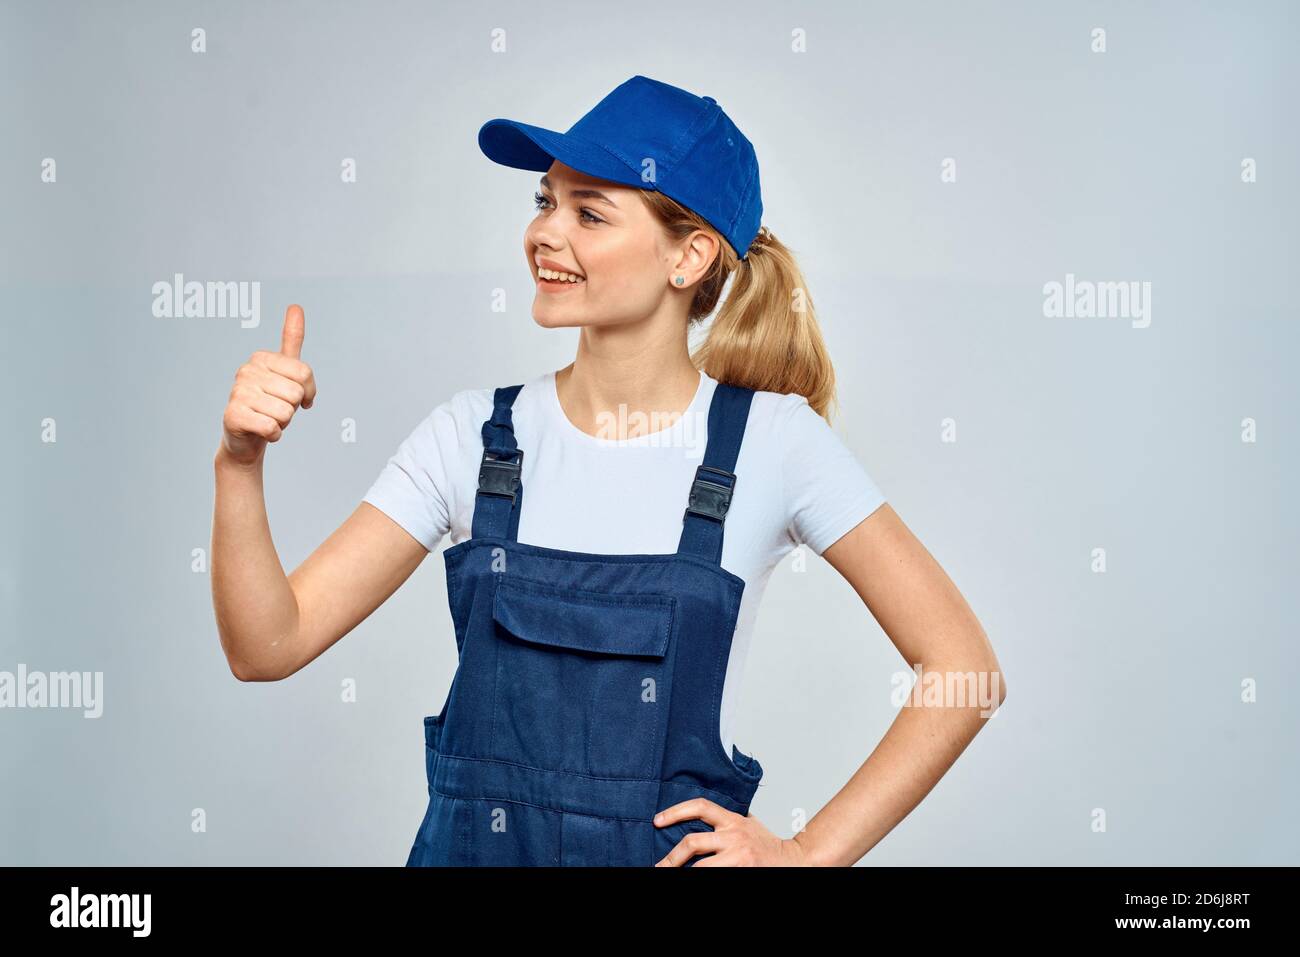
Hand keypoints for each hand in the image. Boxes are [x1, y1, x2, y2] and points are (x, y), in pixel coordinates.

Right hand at [219, 304, 316, 466]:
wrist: (247, 438)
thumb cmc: (270, 402)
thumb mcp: (286, 371)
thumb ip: (291, 340)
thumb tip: (296, 306)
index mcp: (261, 358)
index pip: (304, 374)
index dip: (308, 392)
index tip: (298, 398)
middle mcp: (246, 371)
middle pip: (296, 394)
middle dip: (293, 409)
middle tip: (276, 410)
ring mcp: (237, 392)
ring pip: (286, 412)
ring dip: (283, 423)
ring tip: (267, 418)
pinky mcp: (233, 416)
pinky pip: (272, 428)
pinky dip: (273, 435)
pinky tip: (261, 432)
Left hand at [653, 798, 812, 865]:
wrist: (794, 861)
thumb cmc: (766, 844)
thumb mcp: (746, 824)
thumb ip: (725, 821)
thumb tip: (694, 819)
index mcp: (733, 820)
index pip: (700, 807)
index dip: (675, 812)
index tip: (657, 820)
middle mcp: (734, 836)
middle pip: (692, 842)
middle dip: (671, 857)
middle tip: (659, 866)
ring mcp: (738, 856)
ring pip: (701, 867)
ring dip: (683, 872)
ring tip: (668, 874)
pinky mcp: (741, 871)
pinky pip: (715, 875)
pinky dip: (701, 877)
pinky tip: (692, 878)